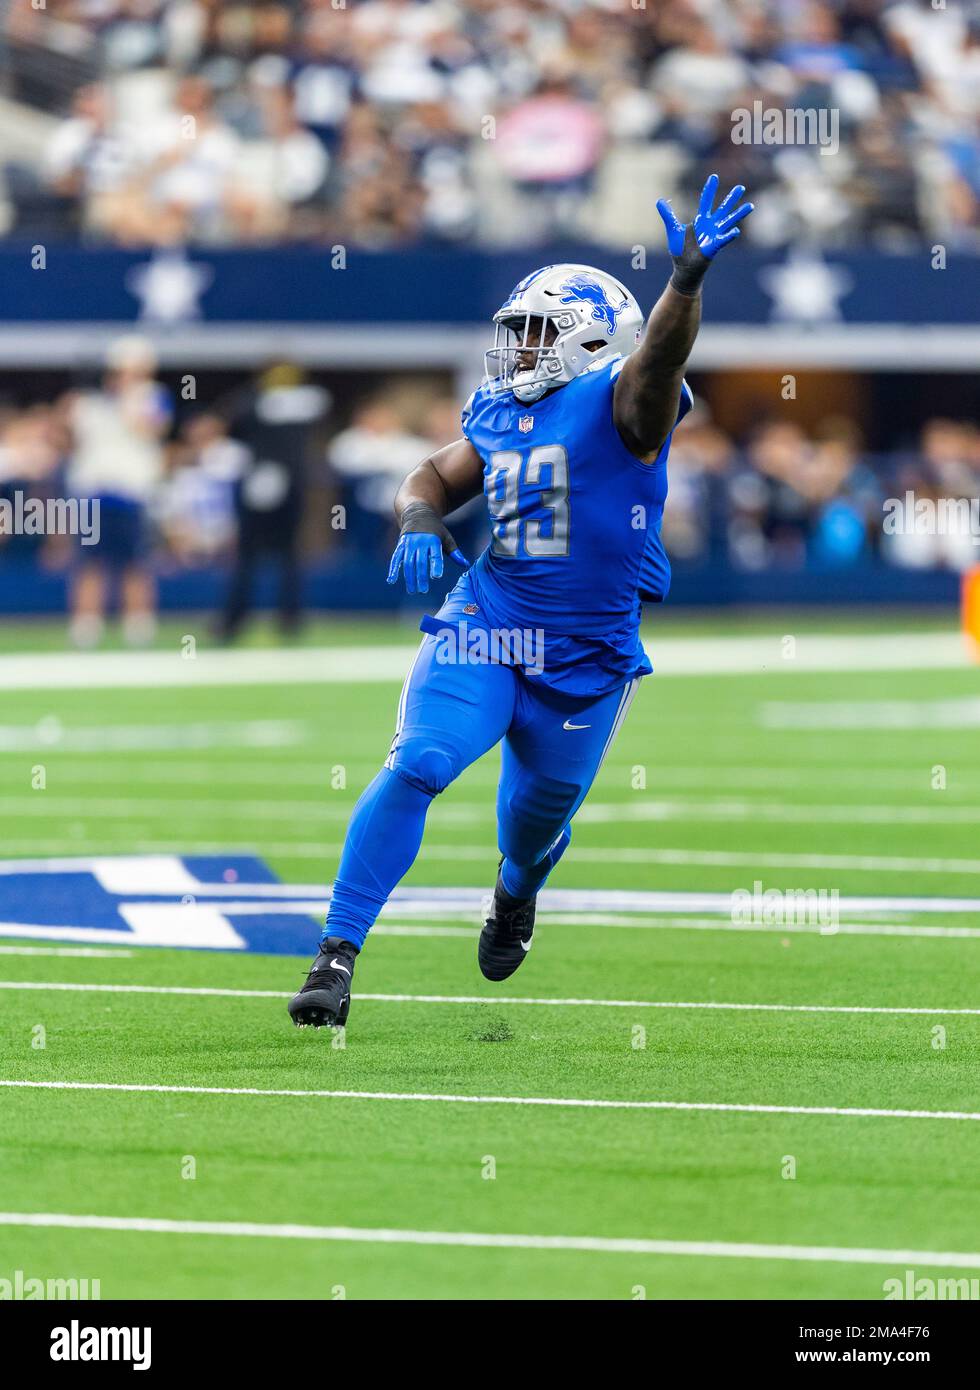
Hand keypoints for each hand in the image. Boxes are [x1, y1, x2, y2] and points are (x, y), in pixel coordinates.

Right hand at [386, 501, 468, 594]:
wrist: (418, 513)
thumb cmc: (436, 529)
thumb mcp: (446, 538)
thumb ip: (455, 552)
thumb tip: (466, 564)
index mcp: (433, 540)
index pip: (435, 555)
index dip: (436, 565)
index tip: (436, 577)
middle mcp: (420, 541)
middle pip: (420, 562)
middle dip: (421, 577)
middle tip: (423, 591)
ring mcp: (409, 543)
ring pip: (408, 563)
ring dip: (409, 578)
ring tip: (412, 590)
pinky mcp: (400, 545)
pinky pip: (395, 558)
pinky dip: (393, 569)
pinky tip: (391, 580)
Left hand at [656, 174, 753, 293]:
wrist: (683, 268)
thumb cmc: (680, 250)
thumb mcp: (673, 230)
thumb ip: (668, 215)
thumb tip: (659, 201)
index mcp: (701, 220)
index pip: (706, 201)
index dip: (709, 189)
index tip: (714, 177)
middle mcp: (711, 226)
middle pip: (723, 209)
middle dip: (731, 198)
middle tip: (740, 187)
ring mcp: (715, 236)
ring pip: (729, 222)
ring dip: (739, 214)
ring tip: (750, 206)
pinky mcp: (714, 247)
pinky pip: (724, 239)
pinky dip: (729, 235)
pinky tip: (736, 231)